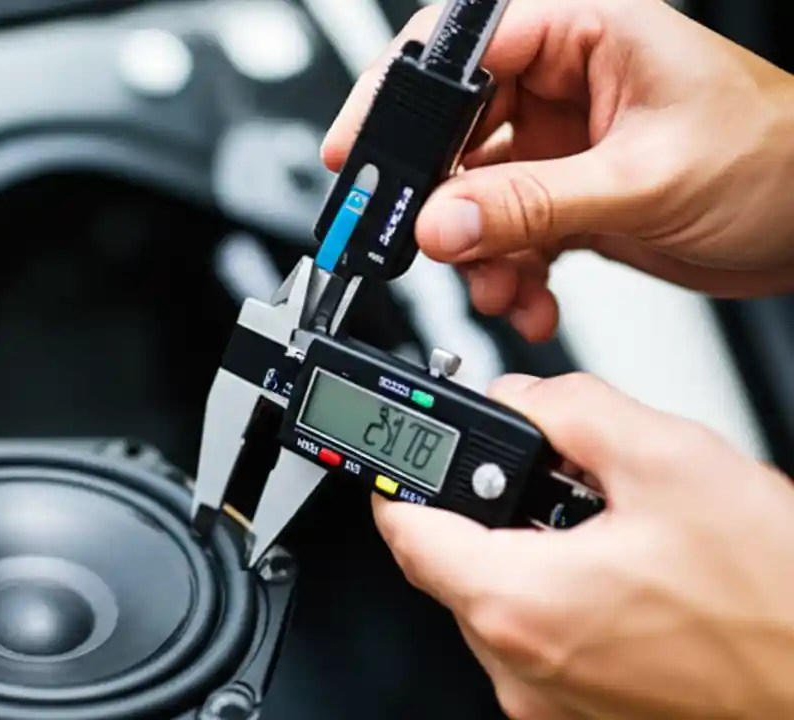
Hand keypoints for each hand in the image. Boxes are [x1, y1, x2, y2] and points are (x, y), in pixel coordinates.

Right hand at [323, 0, 793, 341]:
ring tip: (499, 286)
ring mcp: (565, 145)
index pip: (463, 47)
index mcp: (588, 35)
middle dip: (439, 198)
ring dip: (476, 252)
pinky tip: (532, 297)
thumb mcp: (644, 180)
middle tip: (420, 241)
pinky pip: (508, 235)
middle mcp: (567, 84)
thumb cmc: (783, 161)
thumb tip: (443, 221)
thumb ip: (532, 203)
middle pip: (456, 130)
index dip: (399, 94)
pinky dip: (509, 274)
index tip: (359, 149)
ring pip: (475, 195)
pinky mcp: (569, 198)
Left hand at [371, 373, 793, 718]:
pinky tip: (622, 576)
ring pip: (493, 601)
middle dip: (483, 507)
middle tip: (545, 476)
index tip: (409, 447)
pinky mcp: (581, 714)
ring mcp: (548, 699)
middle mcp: (520, 664)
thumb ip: (572, 409)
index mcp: (519, 602)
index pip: (403, 531)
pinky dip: (557, 597)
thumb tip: (518, 398)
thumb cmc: (775, 600)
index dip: (400, 477)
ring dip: (524, 553)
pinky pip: (537, 640)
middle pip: (448, 563)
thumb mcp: (671, 460)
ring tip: (604, 531)